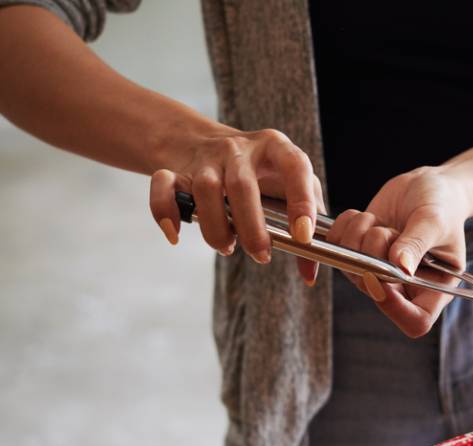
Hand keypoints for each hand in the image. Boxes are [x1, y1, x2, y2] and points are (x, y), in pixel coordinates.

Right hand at [147, 127, 323, 283]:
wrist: (204, 143)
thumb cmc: (261, 172)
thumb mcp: (293, 188)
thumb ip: (309, 227)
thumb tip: (309, 275)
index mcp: (276, 147)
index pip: (295, 166)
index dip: (301, 201)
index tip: (303, 236)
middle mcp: (240, 149)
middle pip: (241, 185)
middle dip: (252, 227)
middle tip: (261, 255)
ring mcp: (206, 158)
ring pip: (204, 189)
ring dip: (215, 226)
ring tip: (227, 246)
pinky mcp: (177, 170)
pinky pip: (163, 185)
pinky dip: (164, 211)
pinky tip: (176, 234)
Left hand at [326, 167, 472, 336]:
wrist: (427, 186)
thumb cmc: (443, 205)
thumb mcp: (435, 221)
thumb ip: (417, 243)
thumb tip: (400, 267)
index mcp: (433, 288)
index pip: (415, 321)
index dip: (395, 308)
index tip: (382, 278)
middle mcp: (405, 287)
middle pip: (374, 292)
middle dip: (372, 257)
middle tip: (385, 230)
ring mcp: (379, 272)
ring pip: (352, 269)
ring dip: (358, 239)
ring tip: (379, 221)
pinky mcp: (360, 254)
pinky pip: (337, 250)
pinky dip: (345, 229)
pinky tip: (364, 216)